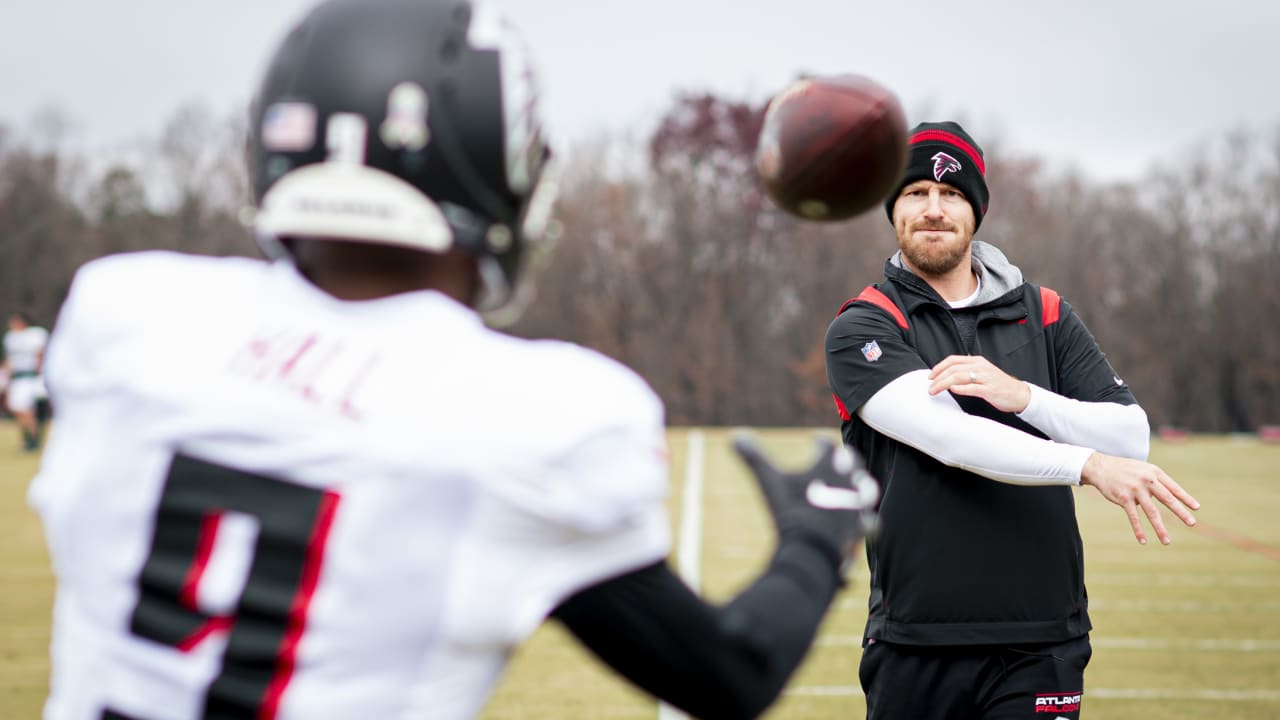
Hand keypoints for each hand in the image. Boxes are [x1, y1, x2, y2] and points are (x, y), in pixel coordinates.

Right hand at [733, 433, 878, 576]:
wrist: (812, 549)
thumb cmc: (790, 512)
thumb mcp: (769, 482)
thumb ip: (753, 458)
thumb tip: (735, 435)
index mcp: (827, 465)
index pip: (826, 444)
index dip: (820, 442)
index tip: (816, 441)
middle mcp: (848, 481)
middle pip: (851, 461)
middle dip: (844, 459)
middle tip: (838, 459)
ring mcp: (857, 505)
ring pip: (865, 487)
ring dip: (859, 484)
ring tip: (856, 485)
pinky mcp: (862, 527)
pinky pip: (869, 520)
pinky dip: (865, 520)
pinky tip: (862, 522)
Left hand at [928, 354, 1030, 412]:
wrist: (1019, 394)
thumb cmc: (999, 385)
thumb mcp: (982, 373)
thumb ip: (967, 372)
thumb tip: (947, 376)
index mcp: (977, 361)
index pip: (953, 360)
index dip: (939, 367)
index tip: (930, 376)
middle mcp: (981, 367)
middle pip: (953, 369)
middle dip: (938, 377)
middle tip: (929, 386)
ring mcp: (986, 378)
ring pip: (959, 377)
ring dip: (944, 384)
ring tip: (935, 390)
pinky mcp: (990, 389)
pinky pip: (972, 387)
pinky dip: (960, 388)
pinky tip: (953, 390)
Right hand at [1080, 452, 1200, 544]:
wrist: (1101, 467)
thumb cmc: (1125, 469)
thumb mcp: (1143, 470)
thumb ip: (1156, 482)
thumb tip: (1169, 498)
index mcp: (1154, 472)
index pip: (1173, 488)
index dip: (1185, 498)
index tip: (1196, 508)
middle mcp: (1147, 480)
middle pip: (1167, 499)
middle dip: (1180, 512)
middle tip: (1192, 523)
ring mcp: (1135, 490)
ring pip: (1151, 512)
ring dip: (1160, 528)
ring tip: (1167, 541)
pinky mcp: (1123, 499)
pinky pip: (1133, 517)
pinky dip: (1138, 529)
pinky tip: (1143, 540)